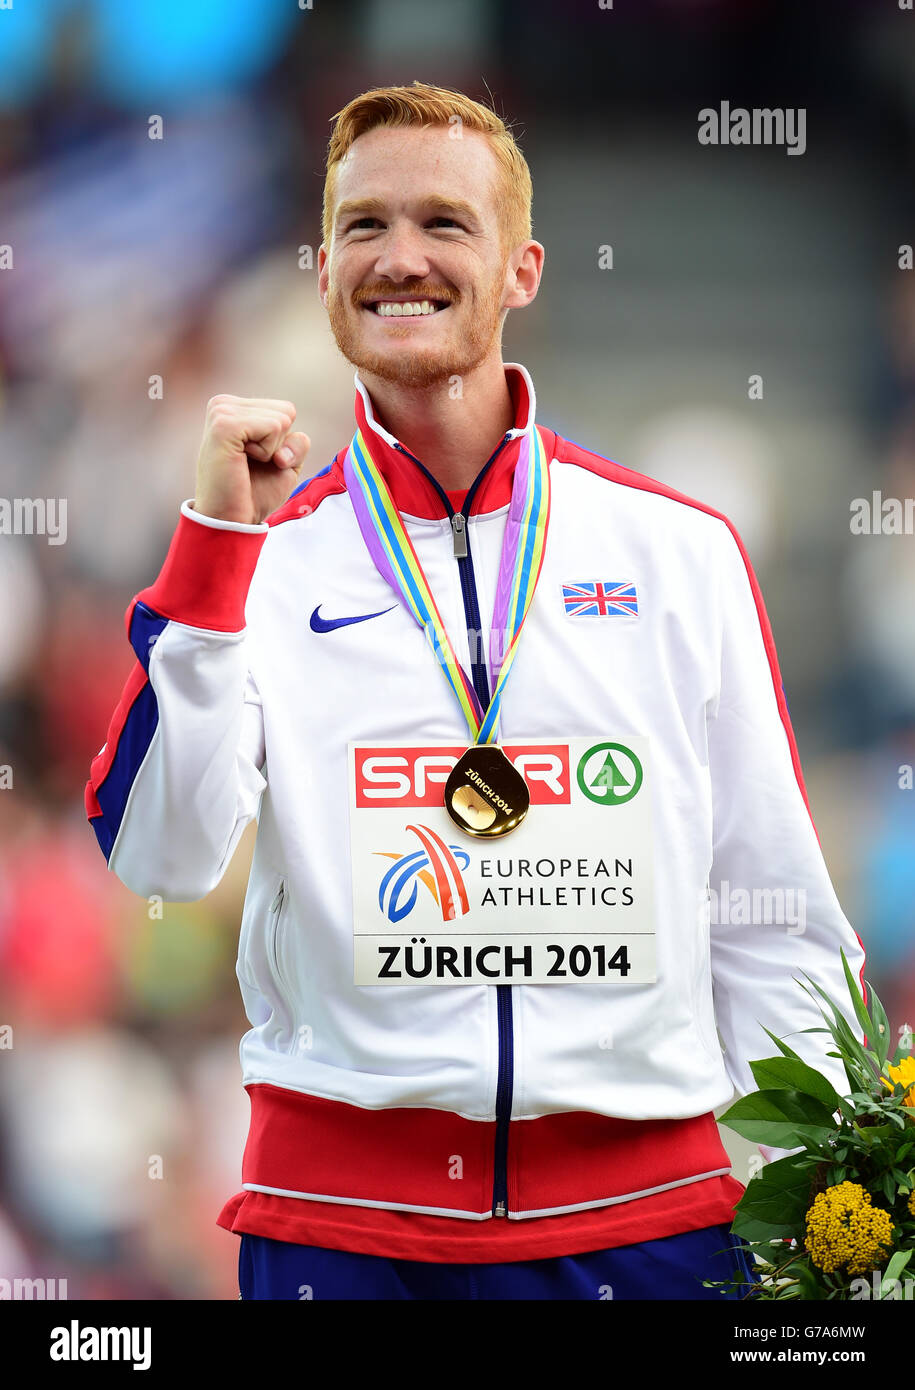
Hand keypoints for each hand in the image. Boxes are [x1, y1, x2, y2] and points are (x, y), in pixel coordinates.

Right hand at [193, 395, 310, 524]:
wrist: (230, 519)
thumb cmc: (254, 493)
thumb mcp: (286, 464)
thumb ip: (297, 441)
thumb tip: (282, 427)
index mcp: (234, 408)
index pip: (286, 410)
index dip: (283, 443)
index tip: (256, 461)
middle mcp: (224, 404)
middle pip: (287, 411)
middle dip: (279, 445)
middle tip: (251, 465)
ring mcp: (221, 411)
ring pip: (281, 419)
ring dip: (272, 451)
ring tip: (244, 464)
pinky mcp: (224, 424)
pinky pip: (273, 427)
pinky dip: (267, 452)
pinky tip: (241, 461)